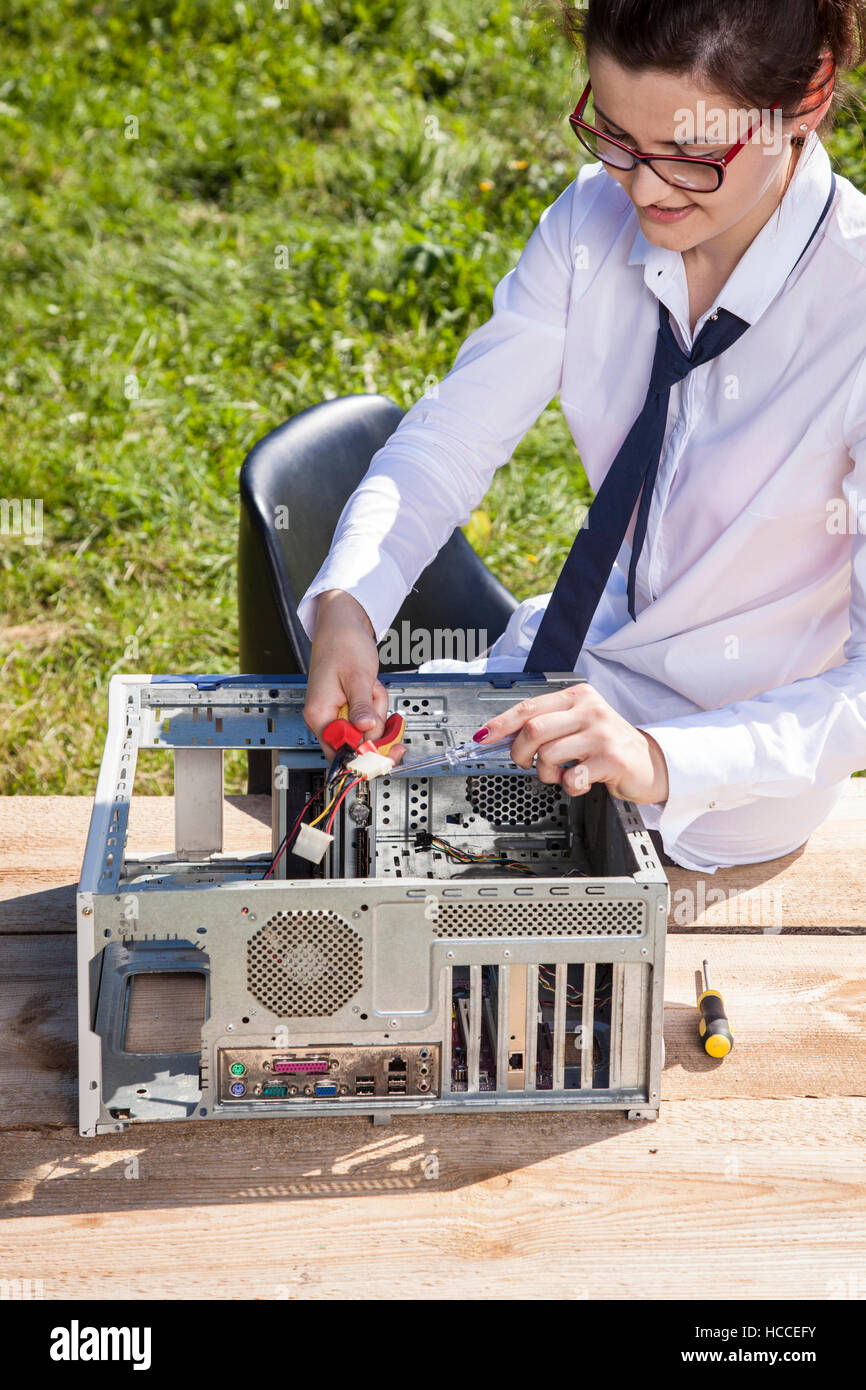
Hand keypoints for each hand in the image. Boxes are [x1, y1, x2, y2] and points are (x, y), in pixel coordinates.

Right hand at [303, 589, 405, 764]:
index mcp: (319, 715)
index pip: (340, 752)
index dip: (364, 754)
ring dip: (377, 709)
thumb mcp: (357, 676)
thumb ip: (362, 707)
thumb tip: (367, 731)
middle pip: (358, 743)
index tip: (385, 751)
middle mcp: (324, 719)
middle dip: (375, 722)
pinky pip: (368, 718)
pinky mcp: (347, 709)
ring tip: (370, 685)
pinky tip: (370, 688)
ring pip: (366, 730)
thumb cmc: (343, 643)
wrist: (342, 625)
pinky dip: (375, 704)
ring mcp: (336, 714)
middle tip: (374, 696)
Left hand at [475, 682, 668, 803]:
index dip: (501, 724)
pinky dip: (568, 786)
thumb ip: (546, 725)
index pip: (528, 706)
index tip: (483, 737)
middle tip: (528, 763)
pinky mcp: (612, 759)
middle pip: (533, 729)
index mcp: (578, 696)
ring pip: (548, 754)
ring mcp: (602, 733)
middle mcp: (590, 710)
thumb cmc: (607, 745)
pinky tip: (579, 781)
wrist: (649, 763)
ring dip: (546, 773)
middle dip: (520, 753)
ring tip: (561, 774)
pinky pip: (572, 777)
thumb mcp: (578, 725)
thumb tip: (502, 735)